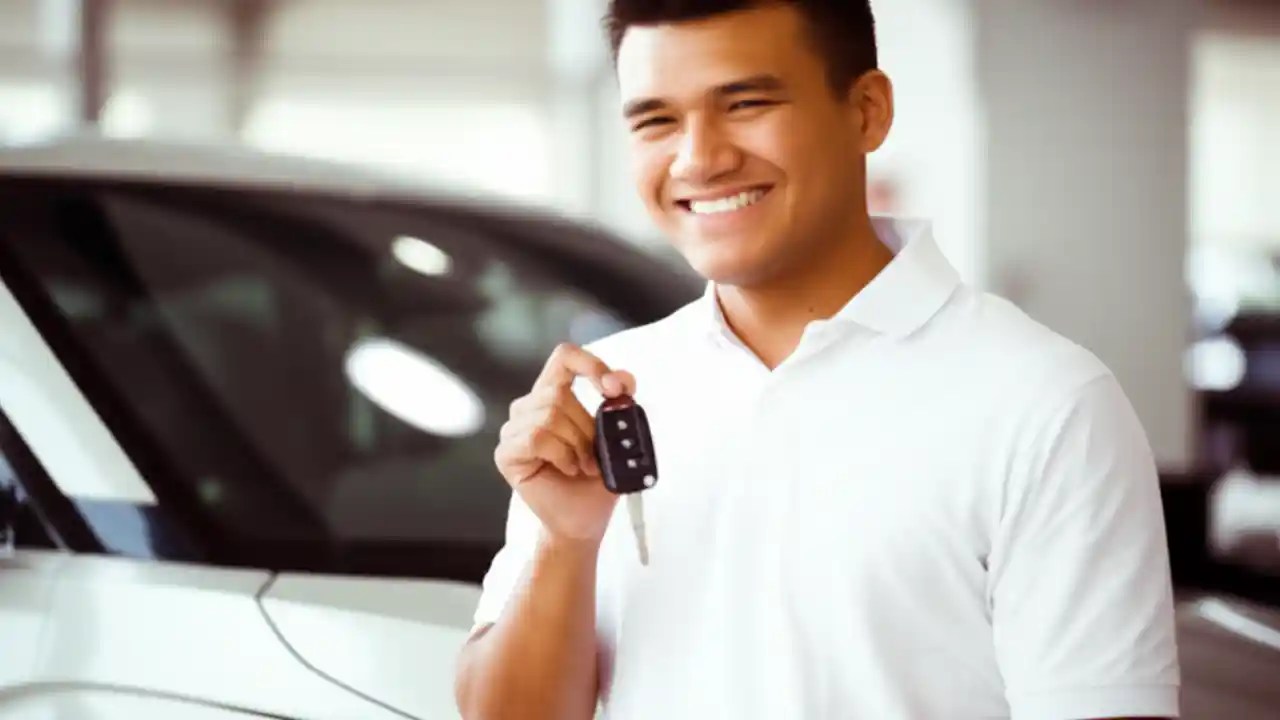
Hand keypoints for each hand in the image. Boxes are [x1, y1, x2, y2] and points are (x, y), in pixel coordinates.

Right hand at [494, 343, 635, 544]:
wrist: (584, 520)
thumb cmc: (597, 480)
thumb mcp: (618, 437)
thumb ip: (621, 404)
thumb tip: (623, 380)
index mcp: (554, 394)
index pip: (564, 357)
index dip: (590, 365)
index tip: (612, 389)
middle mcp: (529, 407)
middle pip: (559, 395)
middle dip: (587, 429)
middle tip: (595, 457)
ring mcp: (514, 429)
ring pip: (549, 415)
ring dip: (576, 445)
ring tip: (582, 466)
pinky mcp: (506, 452)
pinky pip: (537, 437)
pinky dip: (561, 455)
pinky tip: (567, 469)